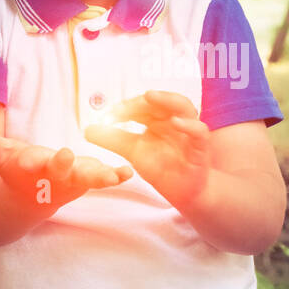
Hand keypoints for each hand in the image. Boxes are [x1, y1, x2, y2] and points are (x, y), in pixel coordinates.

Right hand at [0, 120, 131, 210]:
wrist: (29, 200)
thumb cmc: (15, 169)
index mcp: (30, 167)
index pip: (32, 163)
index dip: (36, 161)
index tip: (41, 158)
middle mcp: (51, 176)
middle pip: (60, 171)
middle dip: (65, 165)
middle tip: (70, 157)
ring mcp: (70, 181)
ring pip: (85, 179)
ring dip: (100, 177)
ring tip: (117, 174)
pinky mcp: (85, 181)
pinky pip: (101, 179)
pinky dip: (114, 176)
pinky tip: (128, 172)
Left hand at [84, 91, 209, 209]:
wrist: (184, 191)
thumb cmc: (163, 168)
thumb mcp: (133, 152)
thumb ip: (112, 139)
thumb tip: (87, 129)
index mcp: (158, 119)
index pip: (142, 105)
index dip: (125, 107)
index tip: (107, 115)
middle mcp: (174, 120)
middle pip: (162, 101)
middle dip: (144, 100)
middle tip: (124, 103)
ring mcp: (189, 131)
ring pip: (183, 107)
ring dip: (168, 100)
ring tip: (151, 97)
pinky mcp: (201, 147)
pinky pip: (199, 131)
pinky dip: (189, 125)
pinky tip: (175, 123)